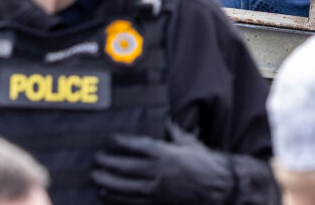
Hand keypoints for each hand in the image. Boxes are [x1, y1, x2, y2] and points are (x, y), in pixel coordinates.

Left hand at [92, 124, 235, 204]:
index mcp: (169, 154)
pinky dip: (116, 198)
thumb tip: (167, 119)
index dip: (125, 142)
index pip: (141, 147)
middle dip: (110, 163)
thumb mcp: (191, 144)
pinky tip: (105, 194)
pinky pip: (132, 201)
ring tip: (95, 177)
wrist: (219, 187)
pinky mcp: (157, 202)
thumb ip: (176, 133)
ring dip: (108, 182)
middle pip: (129, 168)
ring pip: (126, 186)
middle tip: (97, 159)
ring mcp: (158, 189)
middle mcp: (161, 172)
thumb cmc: (206, 163)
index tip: (112, 138)